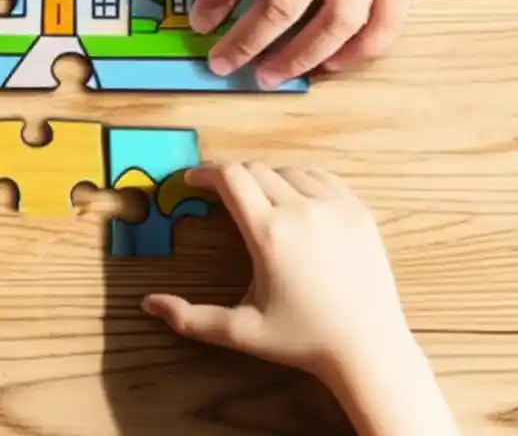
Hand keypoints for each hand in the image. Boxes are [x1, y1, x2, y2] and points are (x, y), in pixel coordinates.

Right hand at [142, 163, 409, 379]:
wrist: (369, 348)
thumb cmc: (303, 340)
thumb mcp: (241, 331)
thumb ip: (190, 318)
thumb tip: (148, 304)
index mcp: (269, 234)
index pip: (230, 177)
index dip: (205, 172)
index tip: (192, 180)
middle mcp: (302, 211)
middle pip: (254, 169)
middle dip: (230, 176)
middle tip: (218, 192)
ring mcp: (335, 207)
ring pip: (288, 170)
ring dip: (265, 177)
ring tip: (255, 198)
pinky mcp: (359, 211)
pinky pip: (322, 177)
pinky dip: (300, 180)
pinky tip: (293, 198)